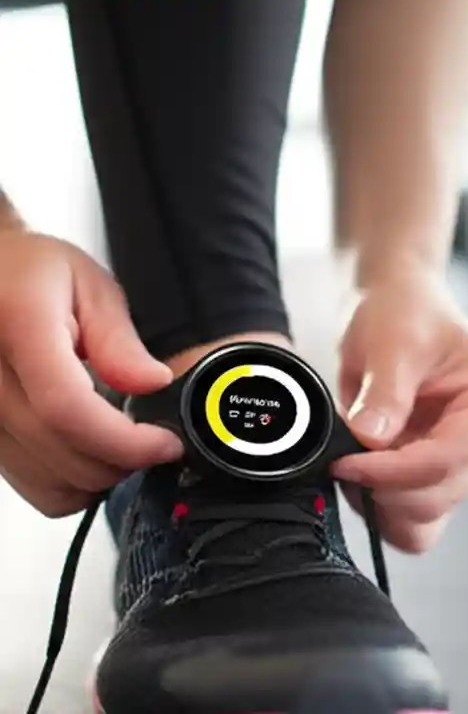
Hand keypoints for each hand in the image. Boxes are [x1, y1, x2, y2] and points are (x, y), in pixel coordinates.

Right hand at [0, 230, 183, 516]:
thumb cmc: (25, 272)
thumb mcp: (87, 284)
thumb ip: (119, 339)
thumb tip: (153, 383)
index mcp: (15, 323)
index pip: (66, 408)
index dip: (124, 442)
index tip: (165, 445)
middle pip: (58, 453)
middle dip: (121, 462)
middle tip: (154, 443)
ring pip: (42, 481)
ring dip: (96, 477)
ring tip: (120, 444)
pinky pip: (25, 483)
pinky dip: (66, 480)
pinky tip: (86, 450)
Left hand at [332, 269, 467, 551]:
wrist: (397, 309)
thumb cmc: (408, 314)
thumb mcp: (395, 341)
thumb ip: (386, 393)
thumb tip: (371, 441)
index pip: (446, 459)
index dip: (391, 470)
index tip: (345, 461)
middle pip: (437, 496)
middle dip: (384, 486)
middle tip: (341, 459)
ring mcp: (466, 464)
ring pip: (425, 517)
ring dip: (381, 502)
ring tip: (352, 464)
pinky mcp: (439, 478)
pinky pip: (414, 522)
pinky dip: (382, 509)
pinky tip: (361, 476)